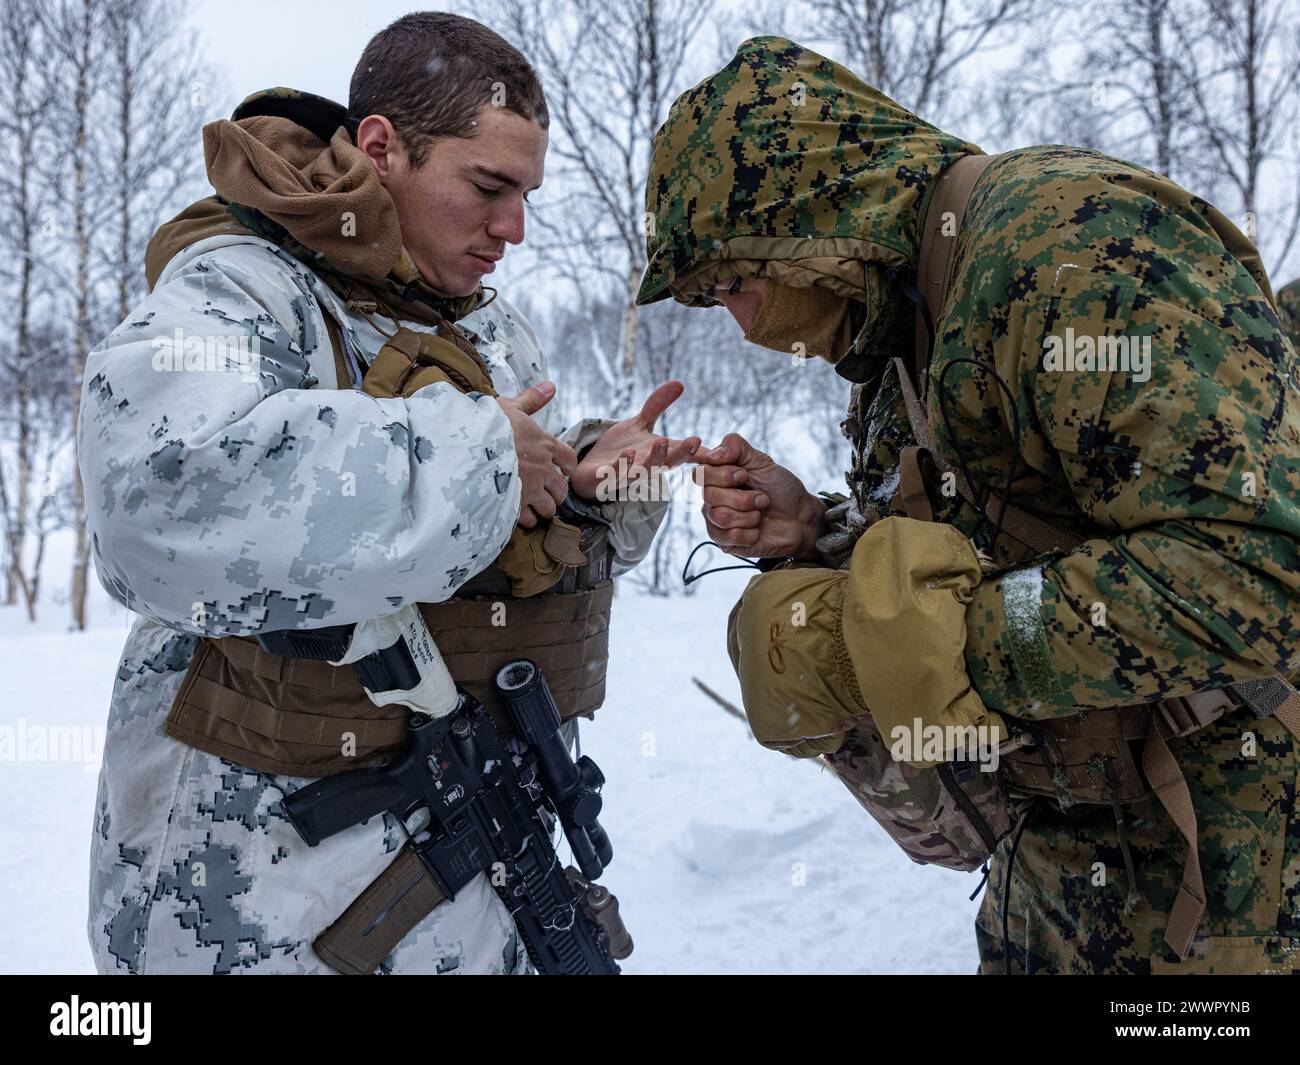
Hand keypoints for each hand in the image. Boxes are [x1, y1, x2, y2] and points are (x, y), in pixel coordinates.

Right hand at [496, 381, 577, 528]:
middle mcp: (543, 469)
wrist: (465, 448)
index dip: (567, 467)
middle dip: (554, 492)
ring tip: (530, 505)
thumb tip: (551, 386)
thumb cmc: (485, 424)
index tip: (562, 471)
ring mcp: (531, 489)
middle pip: (562, 489)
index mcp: (544, 444)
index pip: (569, 460)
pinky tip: (515, 513)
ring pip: (549, 508)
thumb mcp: (509, 406)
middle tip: (543, 492)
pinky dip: (525, 520)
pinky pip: (530, 520)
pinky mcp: (516, 506)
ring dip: (542, 508)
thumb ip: (531, 400)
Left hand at [571, 380, 700, 501]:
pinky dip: (623, 465)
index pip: (680, 454)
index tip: (713, 445)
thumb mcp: (639, 425)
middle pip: (667, 463)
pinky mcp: (603, 478)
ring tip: (662, 441)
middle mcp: (645, 467)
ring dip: (655, 458)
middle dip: (681, 453)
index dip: (696, 451)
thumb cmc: (619, 450)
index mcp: (656, 455)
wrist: (589, 471)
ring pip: (644, 471)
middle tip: (694, 442)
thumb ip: (657, 406)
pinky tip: (629, 452)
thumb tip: (679, 383)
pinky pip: (614, 474)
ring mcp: (626, 474)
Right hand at [693, 433, 827, 557]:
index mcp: (717, 477)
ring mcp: (716, 521)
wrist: (799, 518)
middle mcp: (712, 498)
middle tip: (761, 497)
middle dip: (743, 497)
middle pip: (709, 496)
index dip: (722, 476)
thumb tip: (711, 454)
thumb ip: (736, 447)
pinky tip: (757, 529)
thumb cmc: (780, 489)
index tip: (744, 476)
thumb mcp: (762, 462)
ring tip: (760, 513)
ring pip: (720, 517)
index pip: (700, 474)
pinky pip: (729, 536)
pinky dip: (751, 532)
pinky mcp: (724, 542)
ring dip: (749, 515)